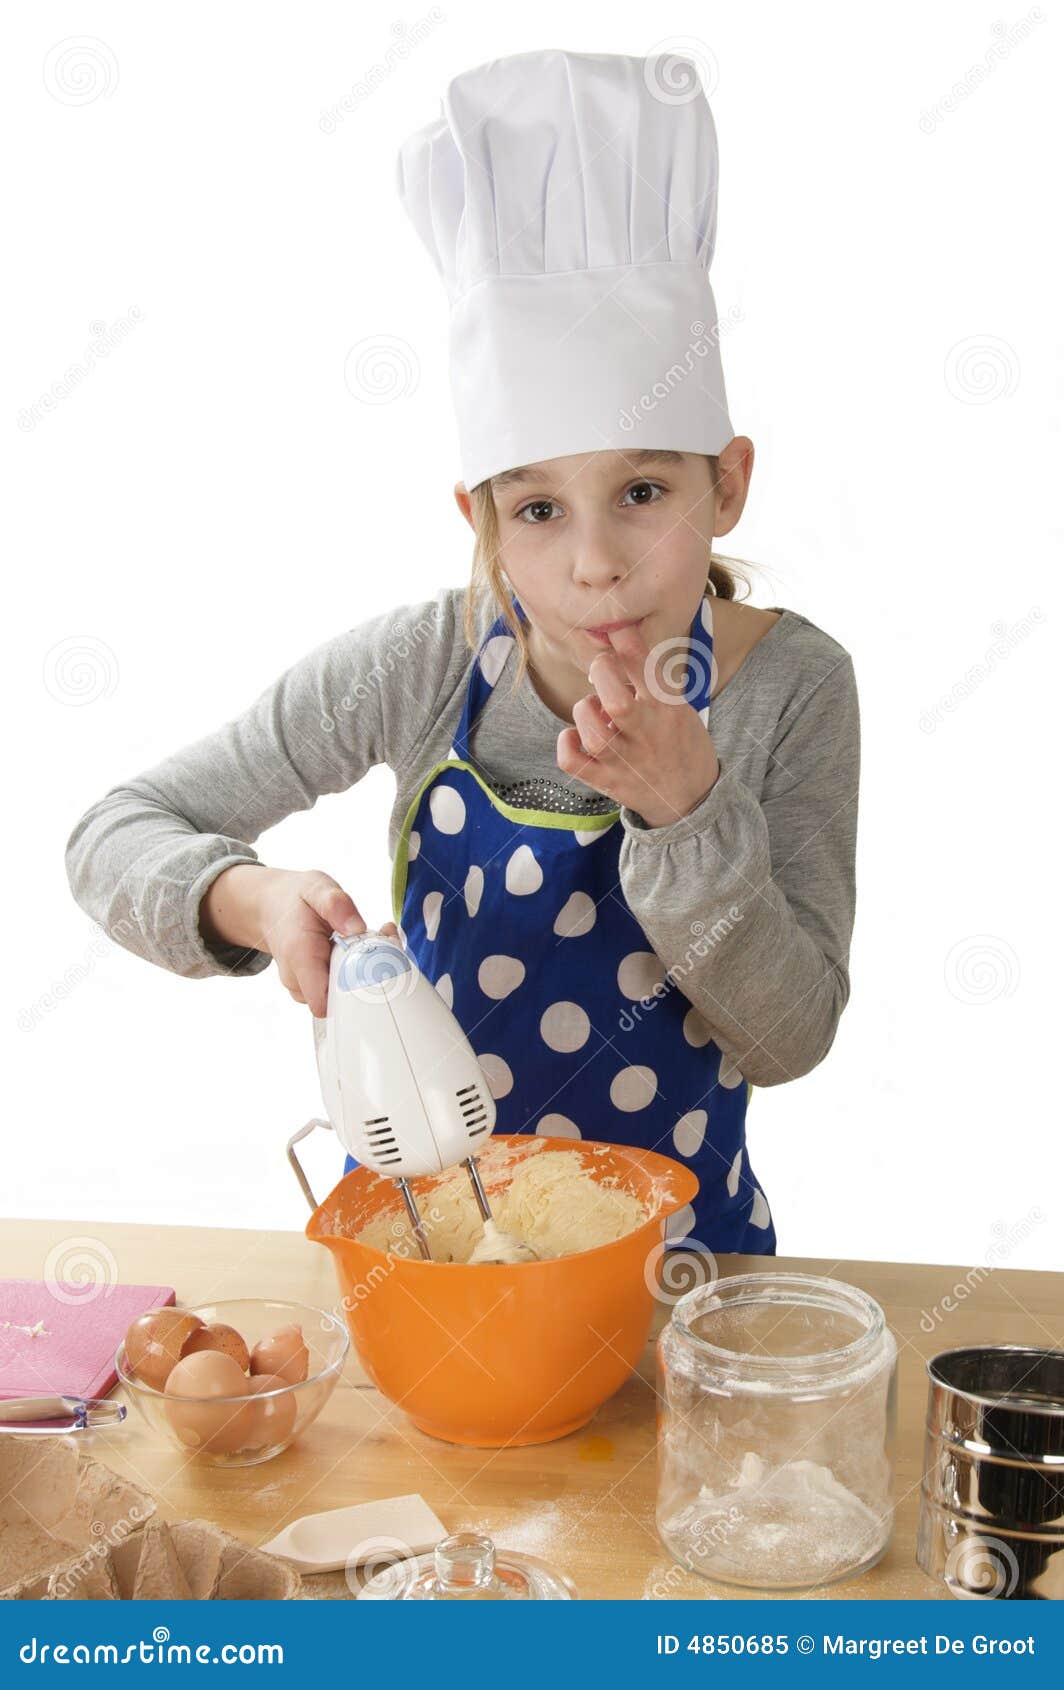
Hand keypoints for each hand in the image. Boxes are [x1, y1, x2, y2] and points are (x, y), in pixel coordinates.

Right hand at [199, 864, 399, 1017]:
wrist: (271, 906)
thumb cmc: (294, 899)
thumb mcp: (317, 887)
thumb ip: (337, 905)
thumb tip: (357, 928)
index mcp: (299, 957)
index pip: (323, 1001)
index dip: (353, 993)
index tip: (373, 966)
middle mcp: (298, 978)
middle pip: (339, 1001)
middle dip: (366, 978)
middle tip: (383, 943)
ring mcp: (304, 986)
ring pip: (340, 997)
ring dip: (361, 975)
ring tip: (368, 942)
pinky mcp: (312, 986)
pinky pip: (337, 989)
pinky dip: (352, 973)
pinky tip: (357, 950)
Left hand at [556, 622, 719, 827]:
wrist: (691, 801)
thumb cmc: (682, 745)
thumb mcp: (680, 709)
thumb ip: (653, 683)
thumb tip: (617, 647)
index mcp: (668, 710)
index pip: (644, 667)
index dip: (625, 640)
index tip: (616, 630)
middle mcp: (646, 734)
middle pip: (614, 700)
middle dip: (600, 674)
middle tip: (600, 672)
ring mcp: (625, 761)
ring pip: (592, 733)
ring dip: (584, 711)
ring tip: (593, 710)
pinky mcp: (607, 782)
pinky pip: (572, 762)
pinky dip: (566, 743)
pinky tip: (575, 735)